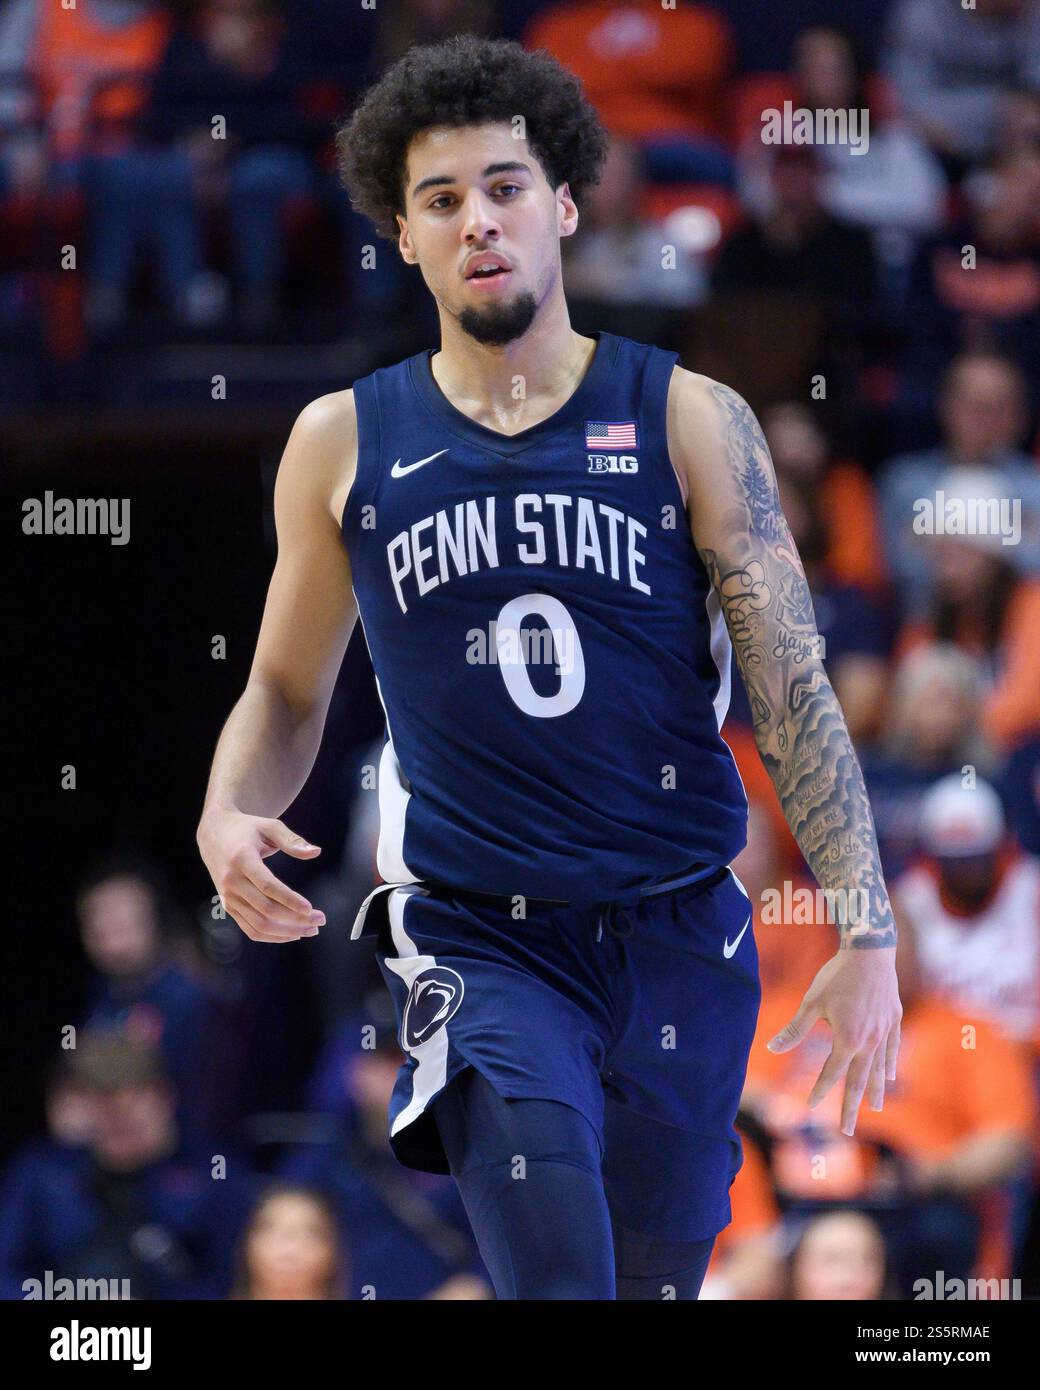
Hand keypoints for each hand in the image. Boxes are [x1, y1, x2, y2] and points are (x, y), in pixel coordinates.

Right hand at [197, 810, 323, 942]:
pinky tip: (293, 933)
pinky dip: (273, 936)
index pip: (267, 886)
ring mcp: (228, 897)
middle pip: (266, 909)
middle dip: (296, 919)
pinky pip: (250, 929)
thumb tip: (316, 852)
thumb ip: (292, 840)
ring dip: (288, 931)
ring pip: (259, 924)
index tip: (310, 908)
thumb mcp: (269, 826)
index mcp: (242, 859)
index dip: (289, 899)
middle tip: (321, 919)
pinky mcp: (228, 906)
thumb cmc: (247, 829)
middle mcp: (231, 881)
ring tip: (312, 928)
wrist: (214, 835)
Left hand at [766, 948, 901, 1136]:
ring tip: (873, 1109)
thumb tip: (771, 1047)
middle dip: (852, 1106)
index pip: (832, 1073)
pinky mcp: (894, 1021)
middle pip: (859, 1080)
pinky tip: (887, 1077)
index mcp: (847, 1039)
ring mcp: (884, 1033)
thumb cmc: (836, 976)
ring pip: (878, 1069)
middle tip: (849, 1131)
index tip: (812, 1106)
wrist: (870, 953)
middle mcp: (869, 1041)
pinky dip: (888, 1065)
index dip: (822, 1090)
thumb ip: (795, 1029)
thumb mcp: (812, 1002)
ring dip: (874, 1091)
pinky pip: (891, 1050)